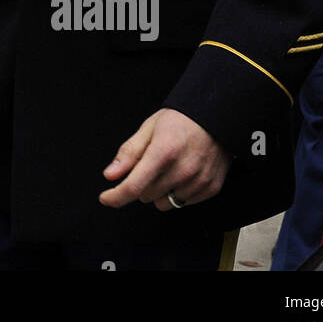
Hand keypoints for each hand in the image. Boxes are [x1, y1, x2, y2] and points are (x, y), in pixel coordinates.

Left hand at [97, 108, 231, 210]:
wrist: (216, 118)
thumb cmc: (181, 121)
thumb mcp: (149, 129)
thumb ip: (128, 153)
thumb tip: (110, 175)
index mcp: (163, 151)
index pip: (134, 186)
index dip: (116, 196)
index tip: (106, 198)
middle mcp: (183, 170)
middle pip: (146, 196)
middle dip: (141, 184)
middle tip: (150, 164)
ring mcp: (199, 181)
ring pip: (164, 203)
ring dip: (159, 191)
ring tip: (168, 168)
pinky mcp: (210, 189)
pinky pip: (183, 203)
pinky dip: (177, 193)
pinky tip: (183, 173)